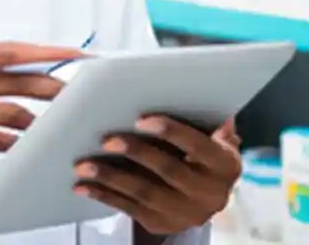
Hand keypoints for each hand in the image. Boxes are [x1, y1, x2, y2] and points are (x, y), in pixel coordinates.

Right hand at [0, 42, 82, 189]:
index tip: (73, 55)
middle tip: (76, 96)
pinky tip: (26, 148)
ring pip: (5, 111)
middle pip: (11, 80)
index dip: (43, 52)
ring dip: (34, 122)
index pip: (5, 51)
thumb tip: (36, 71)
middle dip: (48, 87)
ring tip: (51, 129)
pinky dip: (13, 143)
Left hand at [73, 116, 242, 236]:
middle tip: (106, 139)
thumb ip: (205, 114)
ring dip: (111, 178)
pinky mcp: (162, 224)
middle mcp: (211, 194)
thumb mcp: (211, 134)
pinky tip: (83, 186)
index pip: (198, 146)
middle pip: (168, 171)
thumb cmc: (200, 151)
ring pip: (144, 194)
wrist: (204, 195)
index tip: (141, 119)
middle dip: (136, 153)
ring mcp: (186, 214)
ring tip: (84, 165)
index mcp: (225, 165)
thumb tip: (192, 83)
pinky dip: (105, 196)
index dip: (170, 132)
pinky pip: (129, 209)